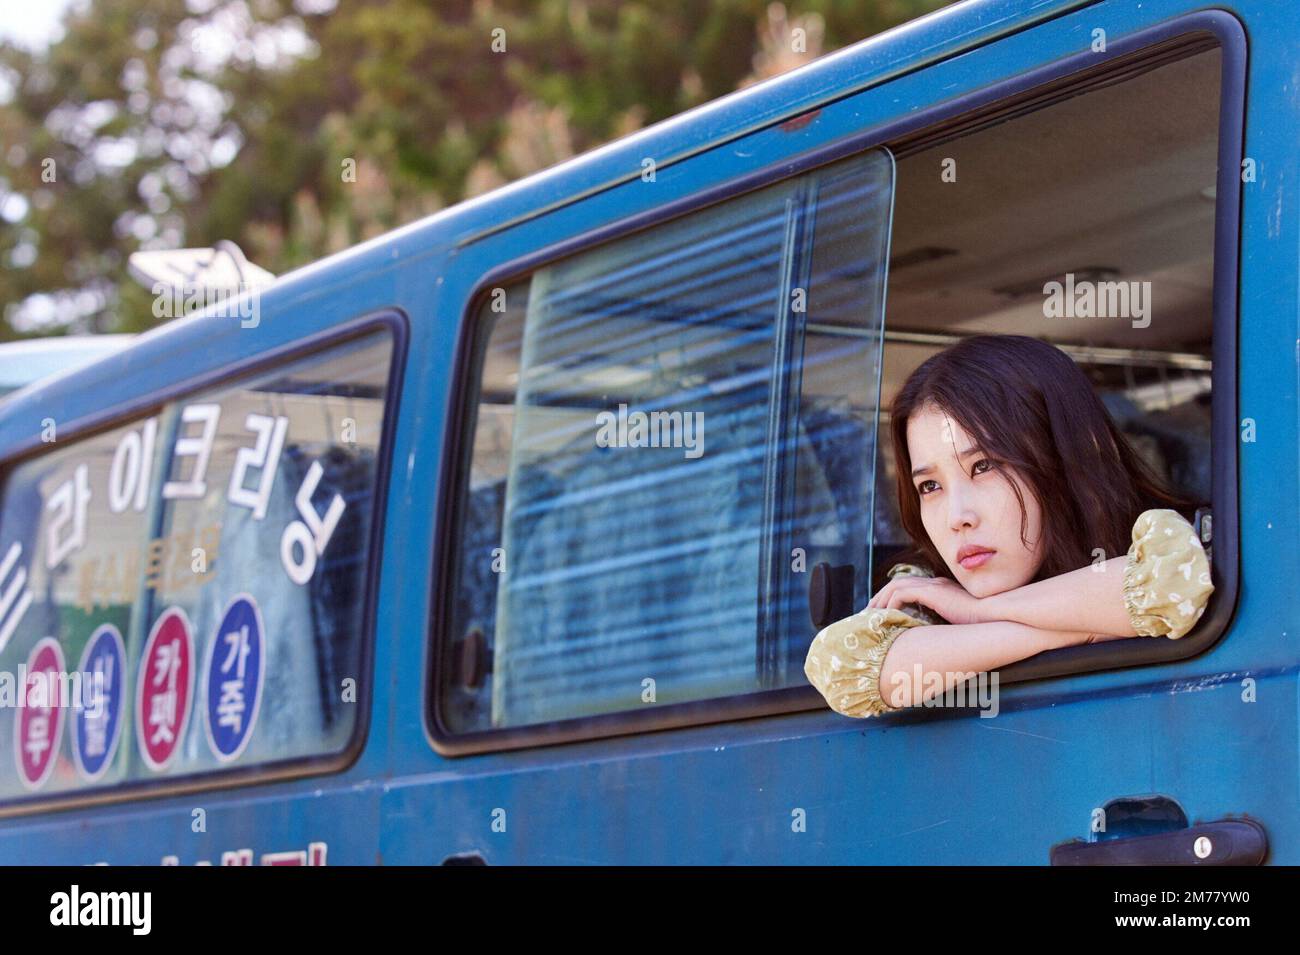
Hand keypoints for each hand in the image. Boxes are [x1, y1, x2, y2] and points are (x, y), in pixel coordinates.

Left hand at [865, 575, 986, 625]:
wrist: (998, 617)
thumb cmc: (984, 625)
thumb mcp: (960, 625)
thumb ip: (946, 626)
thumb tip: (933, 642)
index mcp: (942, 589)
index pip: (909, 586)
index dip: (892, 598)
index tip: (881, 613)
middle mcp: (936, 584)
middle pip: (898, 583)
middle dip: (880, 596)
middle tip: (868, 612)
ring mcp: (935, 586)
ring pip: (896, 586)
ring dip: (881, 599)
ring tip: (871, 614)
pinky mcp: (934, 592)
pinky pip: (903, 593)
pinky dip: (891, 603)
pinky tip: (886, 615)